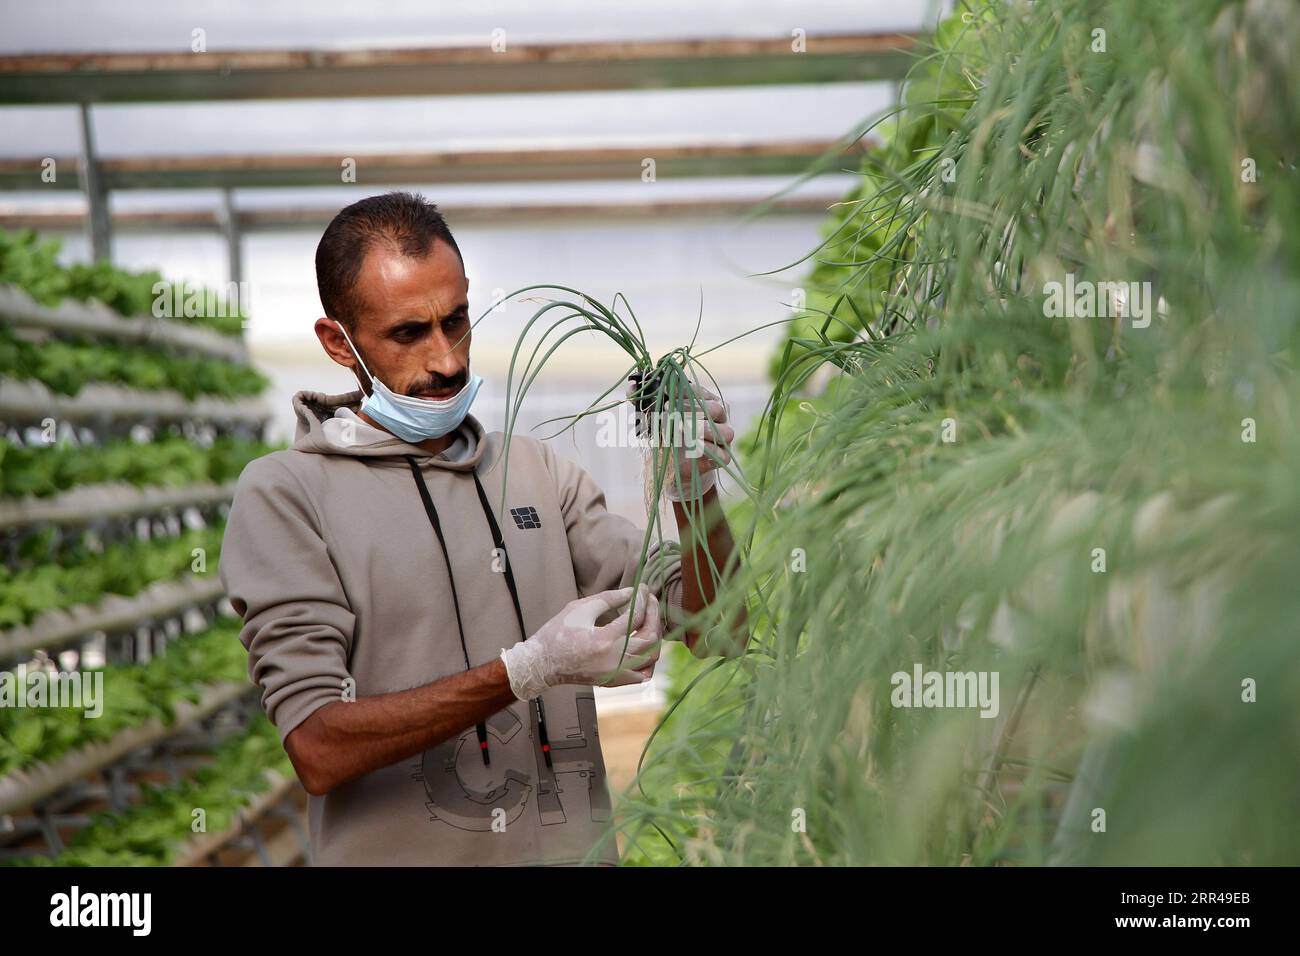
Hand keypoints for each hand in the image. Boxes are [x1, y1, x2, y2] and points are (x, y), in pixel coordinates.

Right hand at [499, 586, 660, 700]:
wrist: (542, 664)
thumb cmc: (557, 633)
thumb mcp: (579, 608)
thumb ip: (608, 599)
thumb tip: (632, 592)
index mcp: (604, 639)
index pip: (636, 617)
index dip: (643, 600)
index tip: (644, 589)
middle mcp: (614, 660)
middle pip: (650, 637)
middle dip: (654, 615)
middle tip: (651, 601)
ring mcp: (616, 674)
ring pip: (652, 657)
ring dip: (656, 636)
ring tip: (650, 620)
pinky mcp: (614, 681)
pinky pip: (643, 675)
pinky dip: (649, 660)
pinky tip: (645, 645)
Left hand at [626, 376, 734, 501]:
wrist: (675, 466)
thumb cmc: (667, 436)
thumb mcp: (654, 418)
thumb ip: (644, 401)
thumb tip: (630, 386)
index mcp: (705, 400)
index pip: (699, 390)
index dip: (683, 392)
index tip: (664, 396)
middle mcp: (719, 417)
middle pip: (715, 408)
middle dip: (692, 410)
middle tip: (670, 414)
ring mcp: (723, 438)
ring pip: (725, 431)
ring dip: (702, 430)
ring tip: (682, 430)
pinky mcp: (722, 457)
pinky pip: (722, 454)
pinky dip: (709, 450)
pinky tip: (694, 448)